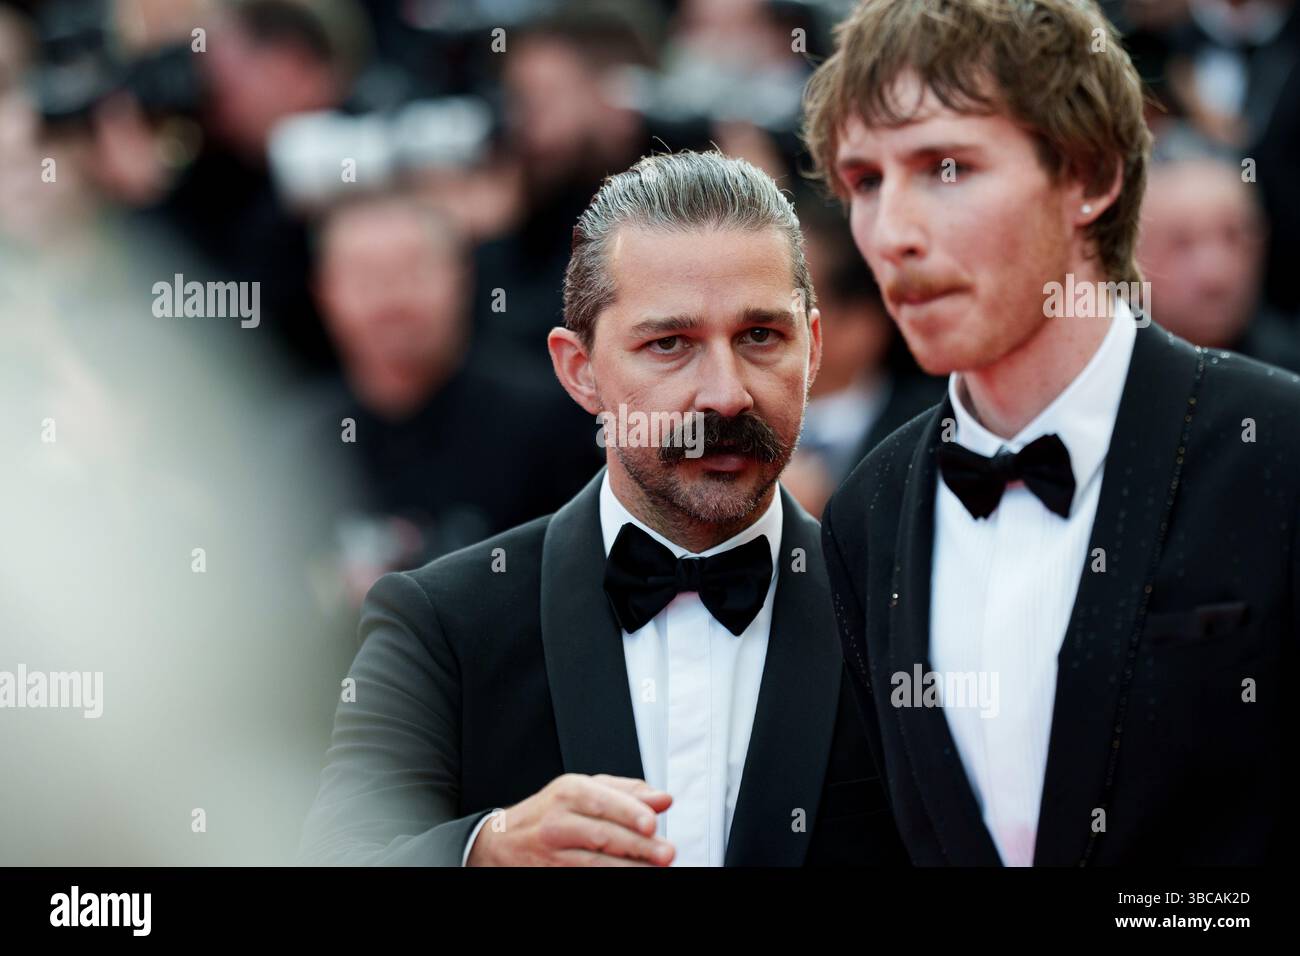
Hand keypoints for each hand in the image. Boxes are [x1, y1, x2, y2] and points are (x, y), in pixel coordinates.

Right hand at [467, 773, 674, 865]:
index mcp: (569, 792)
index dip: (629, 812)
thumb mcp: (584, 790)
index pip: (602, 801)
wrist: (503, 842)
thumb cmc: (551, 812)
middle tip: (666, 853)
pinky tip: (630, 876)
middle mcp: (559, 822)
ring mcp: (554, 854)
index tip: (652, 823)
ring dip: (628, 868)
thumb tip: (662, 799)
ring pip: (594, 862)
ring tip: (655, 869)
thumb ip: (626, 793)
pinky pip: (585, 877)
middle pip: (601, 834)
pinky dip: (609, 878)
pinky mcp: (553, 875)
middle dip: (637, 846)